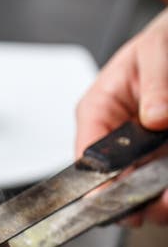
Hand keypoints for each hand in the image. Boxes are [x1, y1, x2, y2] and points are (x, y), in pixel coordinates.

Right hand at [76, 9, 167, 225]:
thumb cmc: (160, 41)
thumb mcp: (156, 51)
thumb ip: (156, 83)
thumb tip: (155, 117)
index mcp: (98, 109)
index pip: (87, 154)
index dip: (97, 181)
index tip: (113, 196)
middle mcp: (113, 135)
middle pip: (112, 180)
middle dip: (132, 197)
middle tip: (153, 205)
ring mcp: (138, 150)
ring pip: (139, 186)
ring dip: (154, 199)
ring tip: (165, 203)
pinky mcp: (157, 157)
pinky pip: (159, 179)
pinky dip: (164, 189)